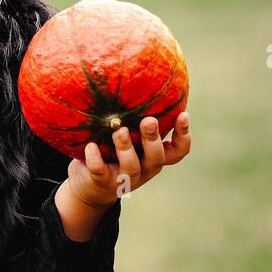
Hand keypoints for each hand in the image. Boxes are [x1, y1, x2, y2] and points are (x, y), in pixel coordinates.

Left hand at [67, 112, 192, 209]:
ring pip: (131, 166)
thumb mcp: (127, 140)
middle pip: (156, 157)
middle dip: (153, 138)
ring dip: (126, 148)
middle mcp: (144, 170)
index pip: (178, 152)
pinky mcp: (102, 183)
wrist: (88, 187)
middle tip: (149, 121)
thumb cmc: (111, 155)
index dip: (183, 136)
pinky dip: (96, 159)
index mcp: (152, 158)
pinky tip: (91, 146)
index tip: (183, 114)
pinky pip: (100, 171)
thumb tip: (135, 85)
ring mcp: (124, 179)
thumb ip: (133, 123)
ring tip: (120, 131)